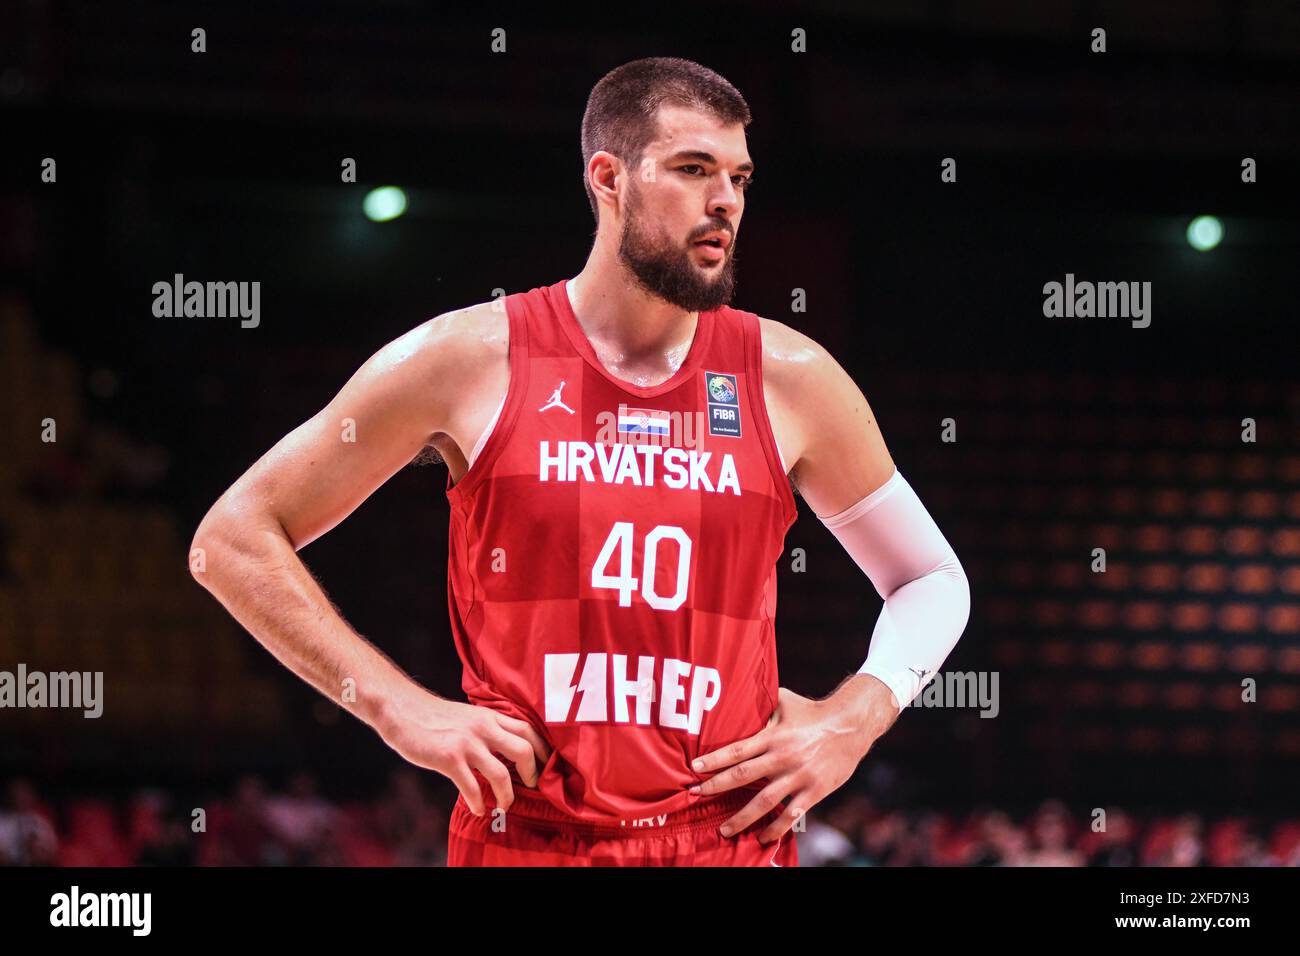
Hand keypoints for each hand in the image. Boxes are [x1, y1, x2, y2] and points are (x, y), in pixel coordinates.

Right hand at [378, 690, 551, 815]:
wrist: (401, 709)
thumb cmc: (433, 715)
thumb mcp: (468, 715)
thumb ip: (487, 728)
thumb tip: (505, 751)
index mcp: (490, 716)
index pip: (528, 730)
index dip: (542, 750)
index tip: (546, 767)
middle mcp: (483, 727)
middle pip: (524, 750)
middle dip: (533, 774)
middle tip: (531, 787)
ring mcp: (467, 743)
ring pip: (501, 774)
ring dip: (506, 796)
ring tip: (504, 806)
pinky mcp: (449, 758)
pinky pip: (472, 788)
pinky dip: (478, 803)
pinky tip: (478, 809)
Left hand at [689, 684, 884, 843]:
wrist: (851, 725)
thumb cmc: (813, 711)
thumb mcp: (784, 700)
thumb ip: (761, 706)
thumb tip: (737, 700)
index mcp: (773, 735)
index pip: (737, 750)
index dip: (714, 760)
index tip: (694, 769)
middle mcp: (782, 756)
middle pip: (743, 776)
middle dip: (716, 787)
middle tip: (696, 796)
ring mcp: (798, 776)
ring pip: (764, 801)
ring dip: (741, 817)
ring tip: (724, 829)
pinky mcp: (814, 791)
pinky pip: (791, 814)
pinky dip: (776, 828)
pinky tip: (762, 836)